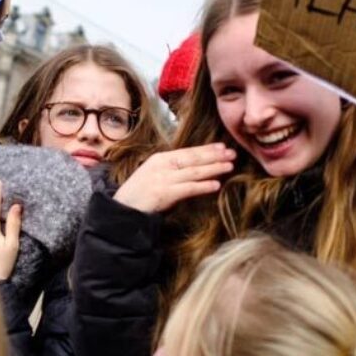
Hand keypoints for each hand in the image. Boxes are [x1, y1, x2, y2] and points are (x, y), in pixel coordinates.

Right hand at [114, 143, 235, 212]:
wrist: (123, 209)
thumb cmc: (140, 194)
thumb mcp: (154, 175)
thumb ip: (172, 170)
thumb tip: (195, 168)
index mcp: (160, 158)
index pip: (187, 151)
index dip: (206, 149)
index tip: (222, 146)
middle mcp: (162, 165)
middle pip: (192, 159)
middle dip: (214, 155)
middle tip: (232, 153)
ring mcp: (162, 179)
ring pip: (193, 172)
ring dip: (213, 168)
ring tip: (229, 167)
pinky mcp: (163, 194)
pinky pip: (188, 189)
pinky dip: (203, 186)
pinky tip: (216, 185)